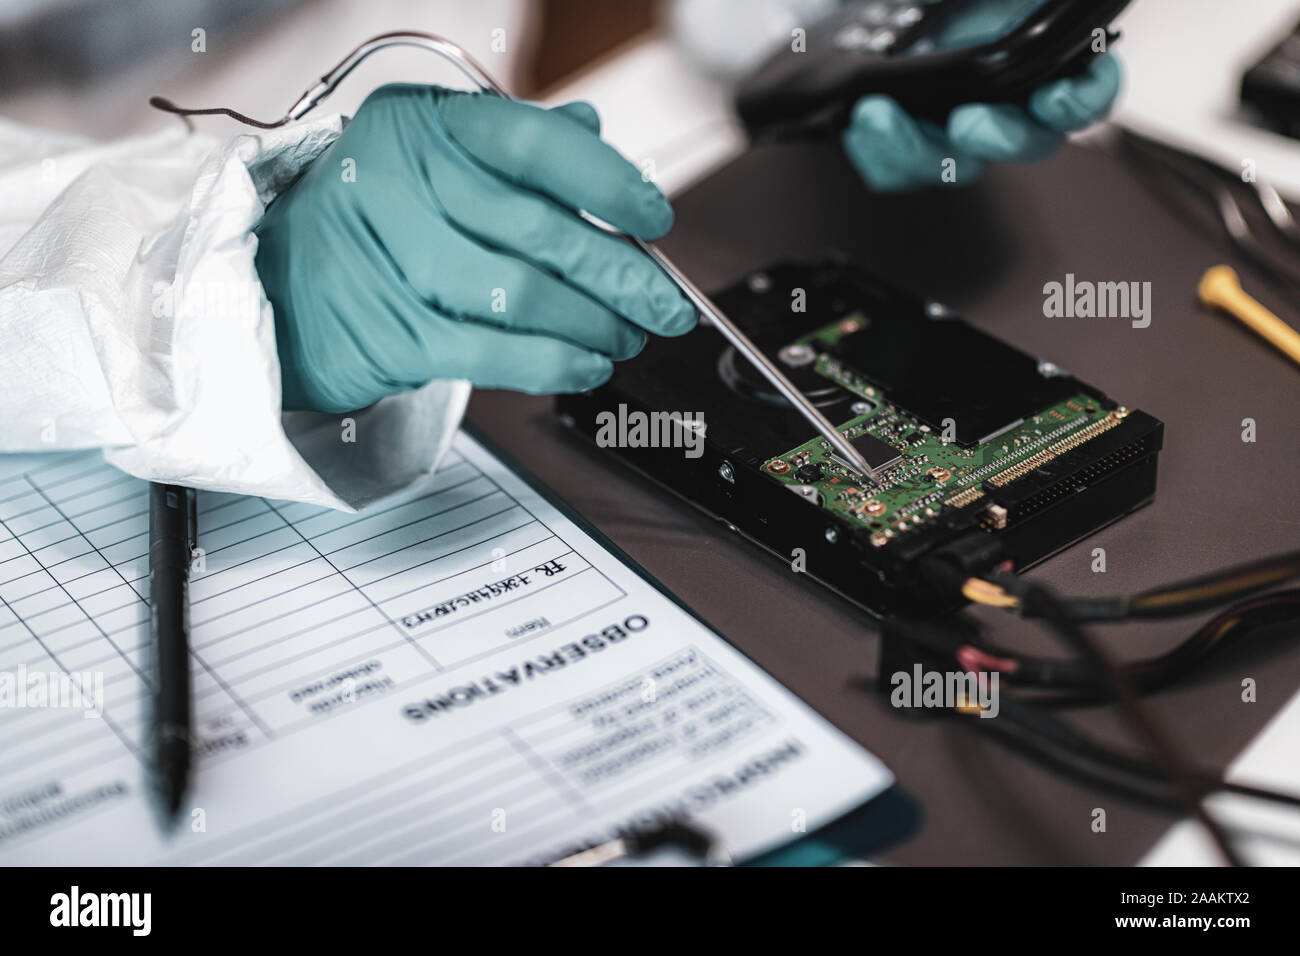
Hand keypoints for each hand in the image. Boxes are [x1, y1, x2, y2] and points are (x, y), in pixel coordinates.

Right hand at [254, 84, 694, 411]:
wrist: (278, 289)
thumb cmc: (372, 223)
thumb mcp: (432, 163)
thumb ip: (514, 149)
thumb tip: (594, 133)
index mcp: (419, 126)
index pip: (533, 141)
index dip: (607, 182)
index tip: (654, 219)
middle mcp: (398, 182)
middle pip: (539, 229)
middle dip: (621, 275)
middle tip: (664, 303)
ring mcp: (390, 260)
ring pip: (522, 295)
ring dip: (593, 324)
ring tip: (626, 336)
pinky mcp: (392, 333)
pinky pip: (494, 352)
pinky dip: (554, 364)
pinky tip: (586, 364)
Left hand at [841, 0, 1121, 191]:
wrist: (881, 14)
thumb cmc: (943, 6)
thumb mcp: (983, 3)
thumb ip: (1017, 5)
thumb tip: (1027, 6)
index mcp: (1044, 66)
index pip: (1088, 91)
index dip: (1083, 99)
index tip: (1059, 95)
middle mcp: (1008, 109)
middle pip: (1026, 142)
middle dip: (1000, 135)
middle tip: (968, 121)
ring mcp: (958, 135)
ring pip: (956, 165)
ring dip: (921, 148)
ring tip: (881, 114)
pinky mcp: (908, 152)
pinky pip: (896, 170)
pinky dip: (878, 150)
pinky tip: (860, 121)